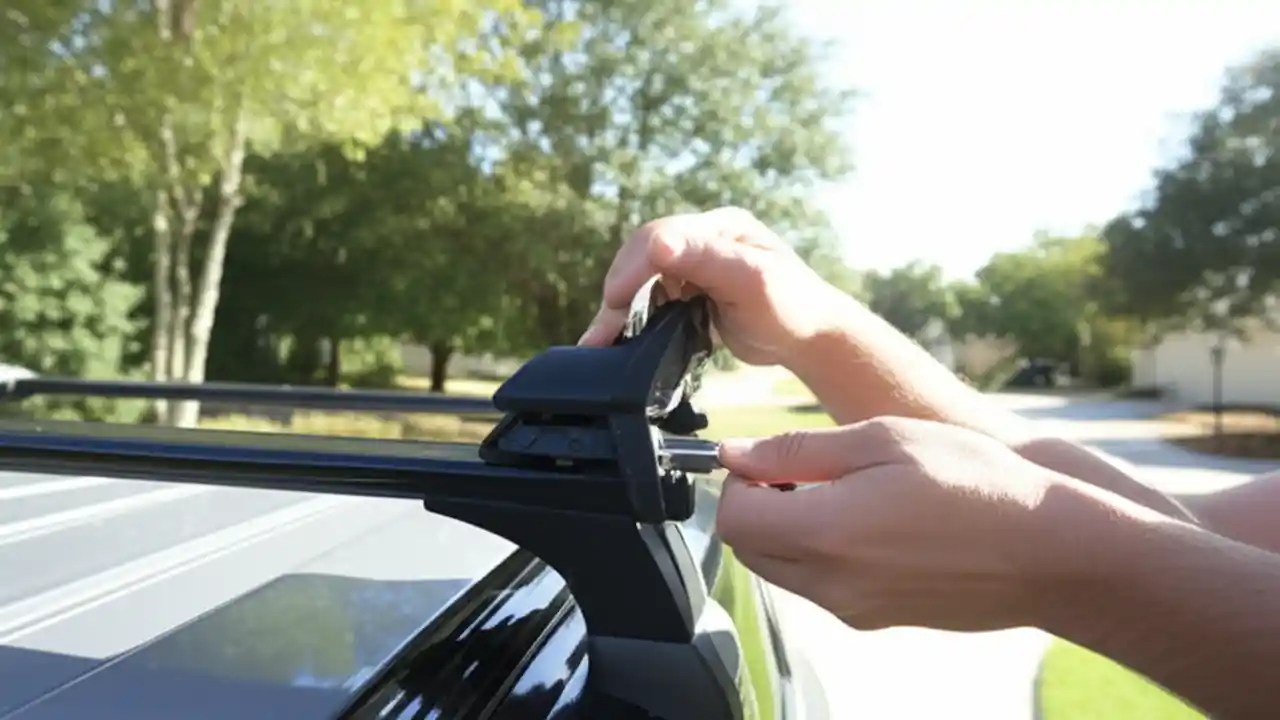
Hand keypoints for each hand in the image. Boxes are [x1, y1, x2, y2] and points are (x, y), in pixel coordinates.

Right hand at [577, 206, 849, 365]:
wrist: (812, 339)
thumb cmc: (792, 307)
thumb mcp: (753, 280)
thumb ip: (706, 259)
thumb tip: (657, 243)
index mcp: (719, 227)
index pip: (661, 235)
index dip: (633, 267)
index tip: (614, 301)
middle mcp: (703, 241)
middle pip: (643, 257)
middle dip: (619, 291)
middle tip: (601, 331)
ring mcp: (696, 267)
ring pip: (643, 280)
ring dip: (620, 309)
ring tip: (598, 341)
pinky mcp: (692, 294)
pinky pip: (653, 300)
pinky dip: (634, 319)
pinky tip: (618, 339)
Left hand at [715, 416, 1077, 631]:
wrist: (1051, 553)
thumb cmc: (977, 485)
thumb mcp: (884, 440)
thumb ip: (798, 450)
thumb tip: (736, 454)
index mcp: (825, 533)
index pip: (732, 518)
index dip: (739, 480)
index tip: (770, 457)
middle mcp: (830, 583)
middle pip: (749, 549)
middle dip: (759, 505)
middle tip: (807, 470)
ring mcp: (853, 608)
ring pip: (782, 569)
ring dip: (790, 529)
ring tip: (848, 492)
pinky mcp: (875, 620)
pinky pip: (820, 587)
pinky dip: (823, 553)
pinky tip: (873, 522)